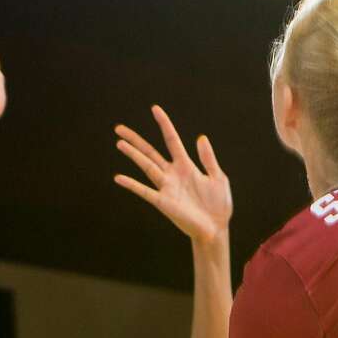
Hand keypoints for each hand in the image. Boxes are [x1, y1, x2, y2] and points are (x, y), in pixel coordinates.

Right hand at [114, 106, 231, 247]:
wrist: (216, 228)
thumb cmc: (218, 205)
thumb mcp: (218, 177)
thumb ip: (208, 158)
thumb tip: (200, 137)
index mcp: (186, 166)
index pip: (171, 140)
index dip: (164, 124)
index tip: (155, 109)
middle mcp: (172, 174)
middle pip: (150, 152)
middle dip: (135, 140)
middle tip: (119, 128)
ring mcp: (166, 187)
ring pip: (146, 166)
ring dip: (133, 154)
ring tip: (119, 143)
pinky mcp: (163, 202)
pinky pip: (145, 191)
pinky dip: (132, 184)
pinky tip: (119, 178)